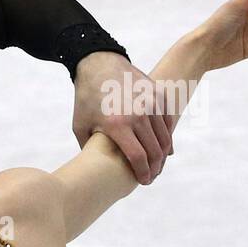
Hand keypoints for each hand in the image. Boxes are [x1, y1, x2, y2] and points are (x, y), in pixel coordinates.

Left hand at [72, 52, 171, 184]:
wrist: (99, 65)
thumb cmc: (86, 99)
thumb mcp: (80, 126)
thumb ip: (89, 149)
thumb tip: (95, 169)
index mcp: (117, 124)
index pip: (137, 157)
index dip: (143, 173)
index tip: (144, 181)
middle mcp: (138, 114)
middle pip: (154, 150)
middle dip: (155, 168)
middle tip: (151, 176)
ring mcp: (150, 103)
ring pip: (164, 137)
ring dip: (163, 154)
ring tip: (157, 164)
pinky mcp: (157, 94)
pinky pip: (167, 121)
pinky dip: (167, 136)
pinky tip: (163, 147)